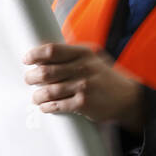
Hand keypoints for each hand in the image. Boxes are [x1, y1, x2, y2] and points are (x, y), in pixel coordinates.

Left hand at [23, 42, 145, 131]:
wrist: (129, 98)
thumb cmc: (105, 77)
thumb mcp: (94, 58)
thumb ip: (72, 54)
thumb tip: (44, 49)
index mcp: (83, 53)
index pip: (52, 50)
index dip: (35, 55)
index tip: (26, 59)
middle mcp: (83, 68)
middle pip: (46, 71)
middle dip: (32, 77)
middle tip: (29, 79)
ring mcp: (84, 86)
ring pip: (48, 90)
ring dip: (37, 95)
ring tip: (36, 97)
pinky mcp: (83, 104)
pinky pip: (57, 105)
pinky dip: (47, 107)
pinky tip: (45, 106)